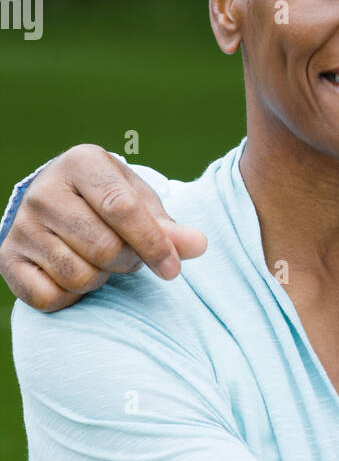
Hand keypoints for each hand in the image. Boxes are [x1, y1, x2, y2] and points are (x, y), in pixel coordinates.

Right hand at [0, 144, 206, 311]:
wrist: (58, 206)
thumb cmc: (109, 203)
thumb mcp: (141, 204)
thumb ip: (169, 227)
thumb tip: (199, 246)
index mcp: (80, 162)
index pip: (123, 209)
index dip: (153, 244)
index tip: (173, 270)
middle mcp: (43, 190)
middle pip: (104, 248)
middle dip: (126, 261)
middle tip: (126, 253)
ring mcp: (21, 225)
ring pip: (79, 276)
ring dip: (101, 279)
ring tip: (100, 260)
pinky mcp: (7, 258)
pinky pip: (50, 298)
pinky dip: (71, 298)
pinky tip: (74, 275)